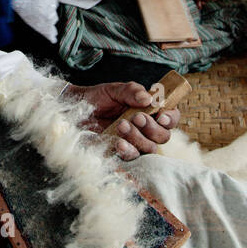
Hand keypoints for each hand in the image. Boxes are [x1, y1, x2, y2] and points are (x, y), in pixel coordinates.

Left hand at [64, 82, 179, 160]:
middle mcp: (146, 128)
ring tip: (121, 125)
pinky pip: (132, 157)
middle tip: (136, 117)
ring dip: (138, 137)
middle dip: (152, 128)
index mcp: (150, 111)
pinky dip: (128, 151)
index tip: (162, 116)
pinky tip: (118, 142)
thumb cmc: (98, 98)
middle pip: (163, 136)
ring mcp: (135, 142)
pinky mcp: (122, 153)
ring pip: (149, 148)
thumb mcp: (115, 90)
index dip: (171, 118)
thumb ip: (132, 91)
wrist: (75, 111)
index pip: (171, 117)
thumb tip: (149, 99)